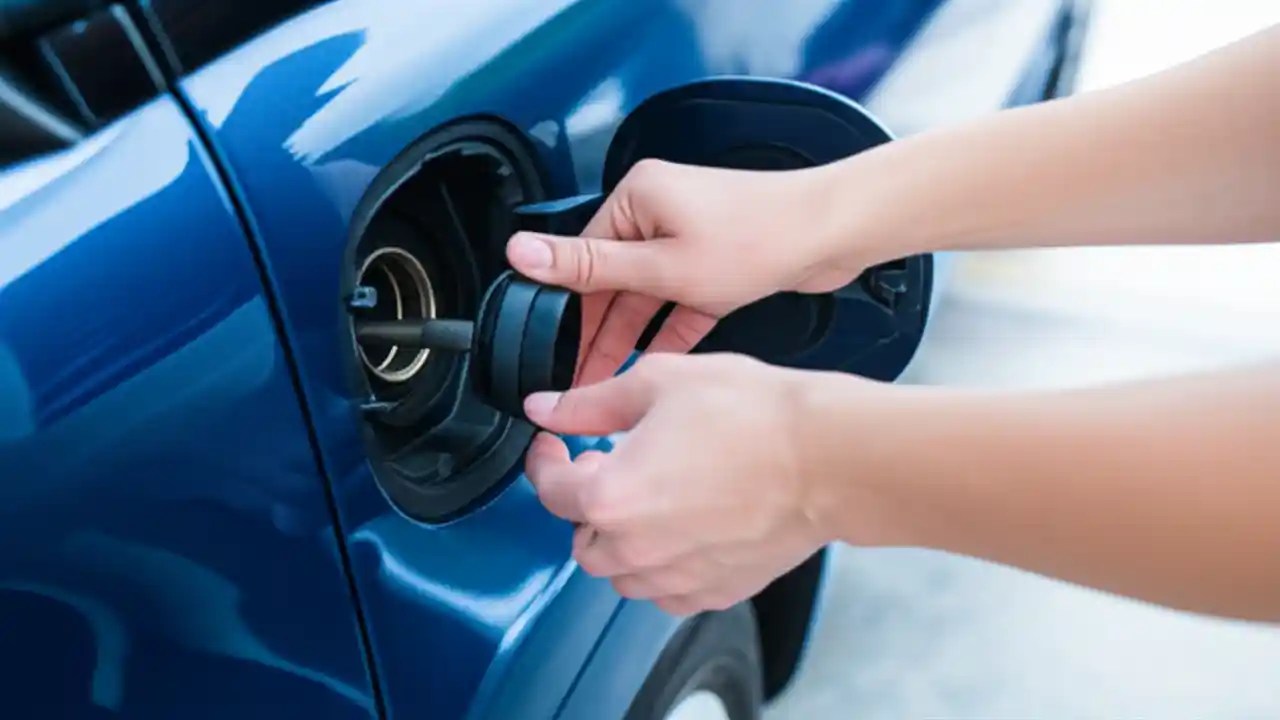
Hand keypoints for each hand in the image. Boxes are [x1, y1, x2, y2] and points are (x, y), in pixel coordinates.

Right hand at [506, 159, 864, 385]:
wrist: (833, 232)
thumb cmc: (758, 234)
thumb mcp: (661, 264)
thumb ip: (589, 268)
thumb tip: (522, 251)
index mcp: (637, 197)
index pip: (582, 257)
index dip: (564, 310)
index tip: (550, 350)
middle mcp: (659, 213)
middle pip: (611, 282)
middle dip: (595, 332)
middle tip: (575, 380)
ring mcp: (689, 238)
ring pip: (645, 298)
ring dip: (628, 338)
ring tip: (604, 383)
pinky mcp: (715, 264)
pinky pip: (679, 303)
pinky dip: (667, 331)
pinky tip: (651, 364)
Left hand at [522, 352, 831, 615]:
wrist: (826, 458)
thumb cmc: (753, 416)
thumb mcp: (658, 382)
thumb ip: (590, 403)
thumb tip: (546, 409)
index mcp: (608, 497)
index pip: (549, 489)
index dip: (546, 459)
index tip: (556, 442)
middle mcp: (634, 549)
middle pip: (580, 537)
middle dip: (584, 501)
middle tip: (608, 464)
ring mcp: (675, 577)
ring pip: (619, 572)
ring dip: (620, 538)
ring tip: (650, 496)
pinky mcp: (713, 591)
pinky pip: (665, 590)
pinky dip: (661, 565)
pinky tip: (682, 527)